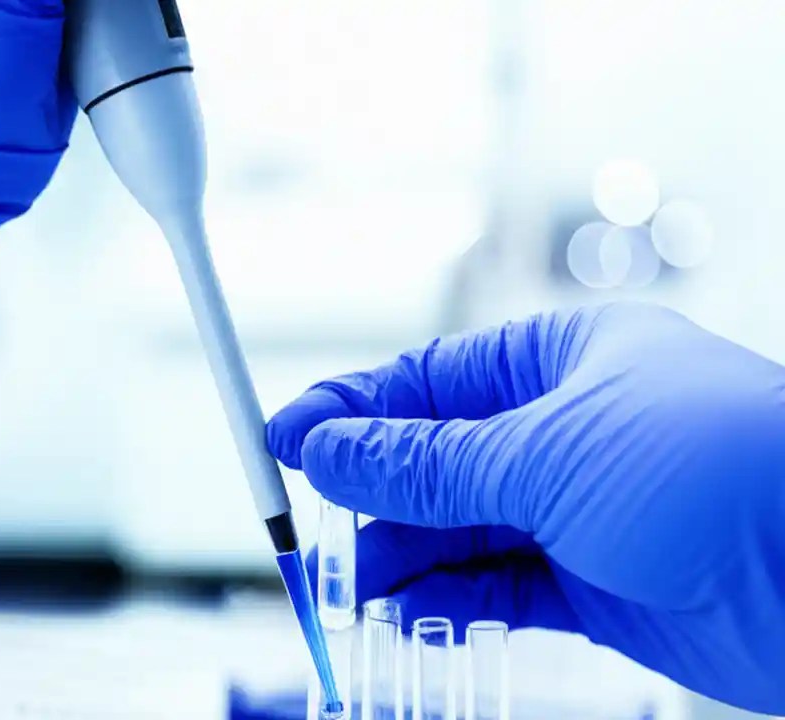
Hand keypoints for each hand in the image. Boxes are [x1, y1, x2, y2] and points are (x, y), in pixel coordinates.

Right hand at [267, 303, 784, 712]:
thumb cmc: (722, 471)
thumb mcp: (546, 454)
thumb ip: (427, 462)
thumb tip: (326, 446)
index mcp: (562, 361)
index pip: (428, 380)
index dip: (350, 410)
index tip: (283, 438)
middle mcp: (567, 429)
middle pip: (438, 458)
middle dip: (373, 493)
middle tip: (311, 528)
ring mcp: (584, 510)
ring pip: (463, 529)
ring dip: (405, 554)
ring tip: (354, 583)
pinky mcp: (601, 585)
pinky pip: (503, 588)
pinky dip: (453, 601)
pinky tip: (412, 609)